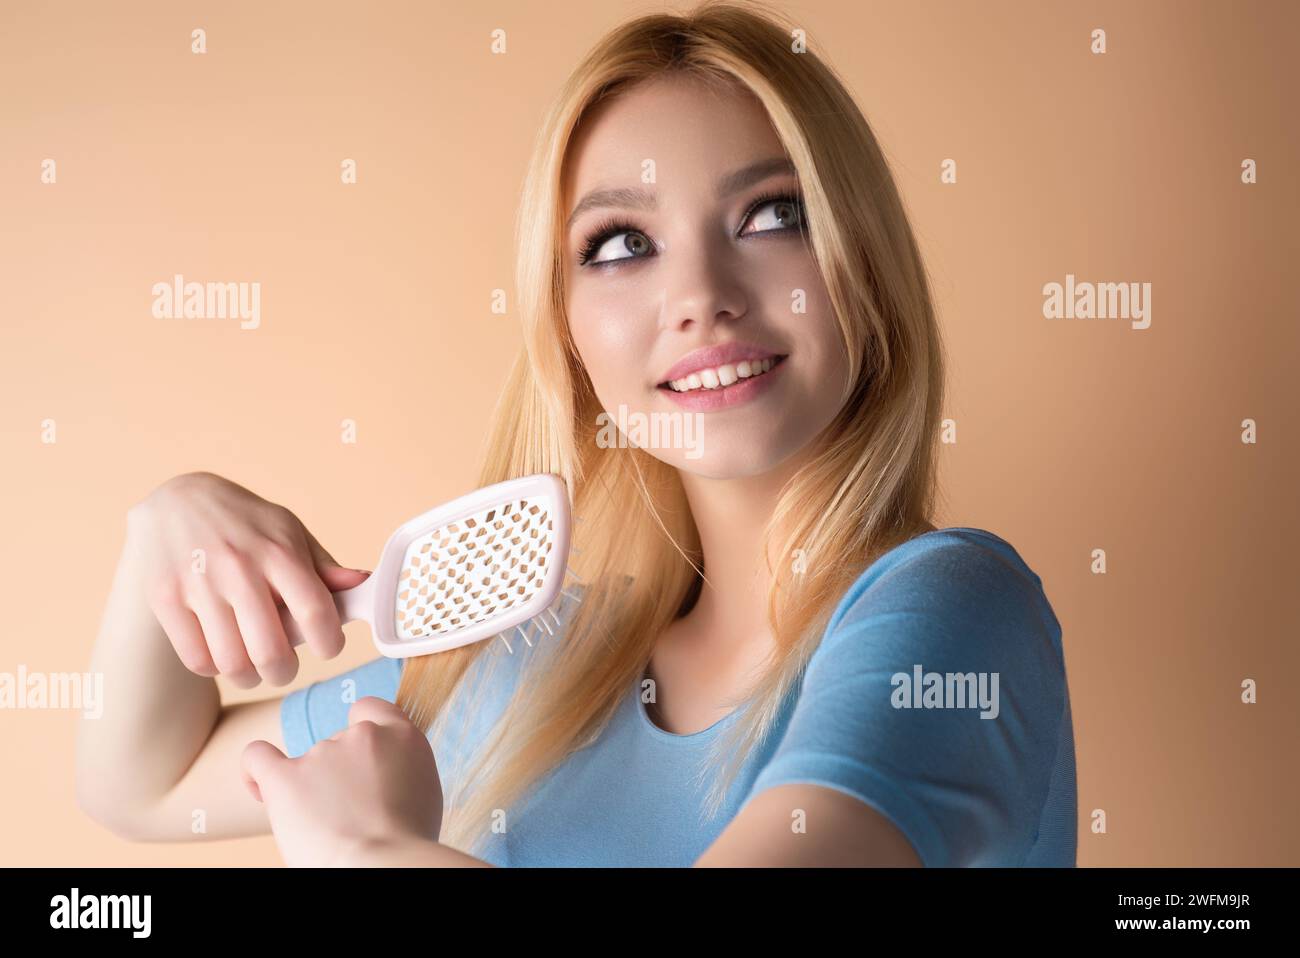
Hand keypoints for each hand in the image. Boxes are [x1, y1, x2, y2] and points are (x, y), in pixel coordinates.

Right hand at [127, 471, 369, 687]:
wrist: (176, 500)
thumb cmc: (246, 523)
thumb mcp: (289, 531)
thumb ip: (324, 566)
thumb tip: (362, 585)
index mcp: (279, 551)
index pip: (315, 612)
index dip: (329, 642)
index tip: (328, 647)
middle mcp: (239, 568)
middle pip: (272, 651)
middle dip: (286, 672)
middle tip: (286, 667)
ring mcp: (199, 585)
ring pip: (233, 662)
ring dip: (251, 677)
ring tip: (255, 668)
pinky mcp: (166, 599)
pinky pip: (197, 659)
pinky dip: (215, 669)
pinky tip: (223, 655)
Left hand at [241, 697, 443, 866]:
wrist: (384, 864)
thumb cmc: (409, 842)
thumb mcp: (425, 790)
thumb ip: (400, 769)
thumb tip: (381, 778)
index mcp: (401, 735)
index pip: (370, 710)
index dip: (361, 731)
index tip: (362, 760)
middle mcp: (361, 735)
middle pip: (339, 743)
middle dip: (342, 776)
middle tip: (353, 818)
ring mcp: (322, 753)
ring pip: (307, 764)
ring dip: (313, 791)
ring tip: (329, 831)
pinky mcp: (286, 777)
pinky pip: (257, 757)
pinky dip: (254, 772)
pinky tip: (261, 789)